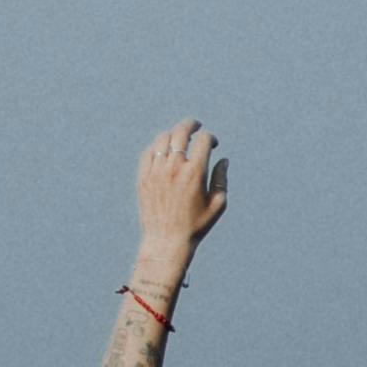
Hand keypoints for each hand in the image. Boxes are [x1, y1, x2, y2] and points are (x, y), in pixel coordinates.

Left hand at [135, 121, 228, 280]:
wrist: (166, 241)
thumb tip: (223, 160)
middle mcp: (174, 167)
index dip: (210, 138)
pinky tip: (163, 149)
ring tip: (179, 136)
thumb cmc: (196, 225)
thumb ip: (221, 179)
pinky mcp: (143, 178)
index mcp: (195, 172)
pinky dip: (157, 147)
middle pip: (181, 132)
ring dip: (174, 134)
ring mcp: (156, 171)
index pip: (203, 140)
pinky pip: (148, 153)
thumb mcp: (217, 204)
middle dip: (191, 124)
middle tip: (196, 125)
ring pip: (163, 139)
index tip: (213, 144)